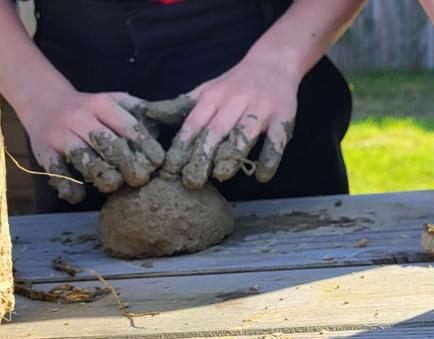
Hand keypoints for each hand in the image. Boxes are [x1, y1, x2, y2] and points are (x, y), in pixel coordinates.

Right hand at [20, 89, 163, 201]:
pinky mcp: (44, 152)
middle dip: (127, 163)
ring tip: (113, 184)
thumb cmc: (88, 108)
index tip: (157, 163)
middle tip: (140, 179)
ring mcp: (60, 135)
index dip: (145, 146)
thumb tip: (171, 118)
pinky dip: (69, 186)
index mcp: (102, 104)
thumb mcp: (112, 100)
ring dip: (101, 174)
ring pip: (84, 158)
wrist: (43, 102)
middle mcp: (80, 117)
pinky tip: (80, 195)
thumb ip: (139, 110)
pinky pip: (57, 172)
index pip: (128, 127)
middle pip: (108, 144)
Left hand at [163, 55, 298, 189]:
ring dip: (232, 156)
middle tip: (191, 180)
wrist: (274, 63)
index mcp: (214, 96)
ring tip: (221, 174)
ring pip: (244, 135)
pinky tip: (261, 176)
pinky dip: (269, 159)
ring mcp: (261, 110)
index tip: (171, 167)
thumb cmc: (235, 83)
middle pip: (217, 131)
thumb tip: (151, 117)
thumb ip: (184, 106)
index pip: (194, 122)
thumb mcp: (208, 89)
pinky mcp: (282, 119)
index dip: (182, 145)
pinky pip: (276, 142)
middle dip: (203, 156)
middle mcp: (236, 101)